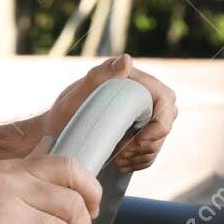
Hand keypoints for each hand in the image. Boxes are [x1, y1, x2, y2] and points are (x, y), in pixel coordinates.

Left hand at [40, 54, 176, 172]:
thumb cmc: (66, 109)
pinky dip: (139, 161)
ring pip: (159, 140)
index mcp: (135, 81)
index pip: (166, 101)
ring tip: (117, 159)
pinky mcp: (137, 133)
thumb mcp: (79, 93)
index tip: (139, 141)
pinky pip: (151, 151)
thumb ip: (100, 74)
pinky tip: (120, 163)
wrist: (57, 130)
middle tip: (121, 154)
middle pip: (165, 124)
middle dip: (148, 145)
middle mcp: (143, 97)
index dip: (160, 125)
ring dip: (142, 156)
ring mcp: (142, 116)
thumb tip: (126, 60)